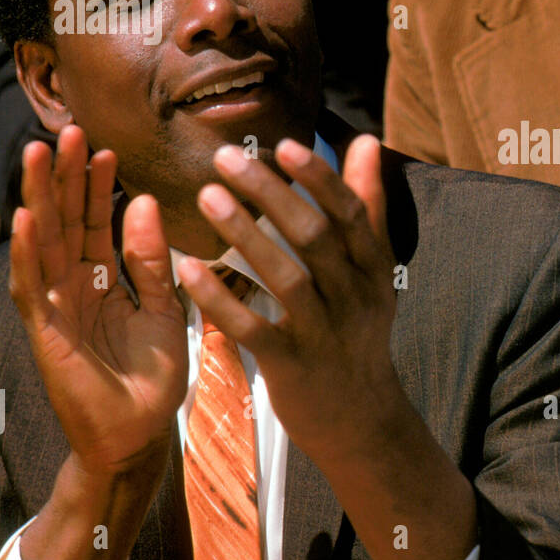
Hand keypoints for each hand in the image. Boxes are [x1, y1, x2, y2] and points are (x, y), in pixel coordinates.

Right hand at [9, 125, 187, 478]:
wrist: (140, 436)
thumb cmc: (152, 377)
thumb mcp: (165, 308)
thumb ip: (151, 260)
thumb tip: (142, 202)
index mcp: (103, 280)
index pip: (96, 222)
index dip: (98, 186)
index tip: (104, 147)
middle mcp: (74, 288)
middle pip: (65, 222)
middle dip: (65, 177)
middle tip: (66, 130)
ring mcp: (55, 308)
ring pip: (43, 243)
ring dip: (39, 198)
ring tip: (39, 153)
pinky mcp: (46, 334)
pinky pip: (32, 288)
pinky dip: (27, 254)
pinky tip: (24, 219)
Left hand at [176, 135, 397, 467]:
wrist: (360, 417)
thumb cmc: (357, 329)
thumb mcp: (372, 270)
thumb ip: (367, 206)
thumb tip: (367, 142)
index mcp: (373, 268)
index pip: (350, 213)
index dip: (318, 179)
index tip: (282, 145)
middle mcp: (354, 297)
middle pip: (314, 237)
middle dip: (270, 194)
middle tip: (224, 158)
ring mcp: (324, 333)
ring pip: (284, 278)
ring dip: (244, 234)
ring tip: (206, 197)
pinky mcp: (292, 365)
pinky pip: (252, 327)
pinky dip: (220, 297)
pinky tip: (187, 267)